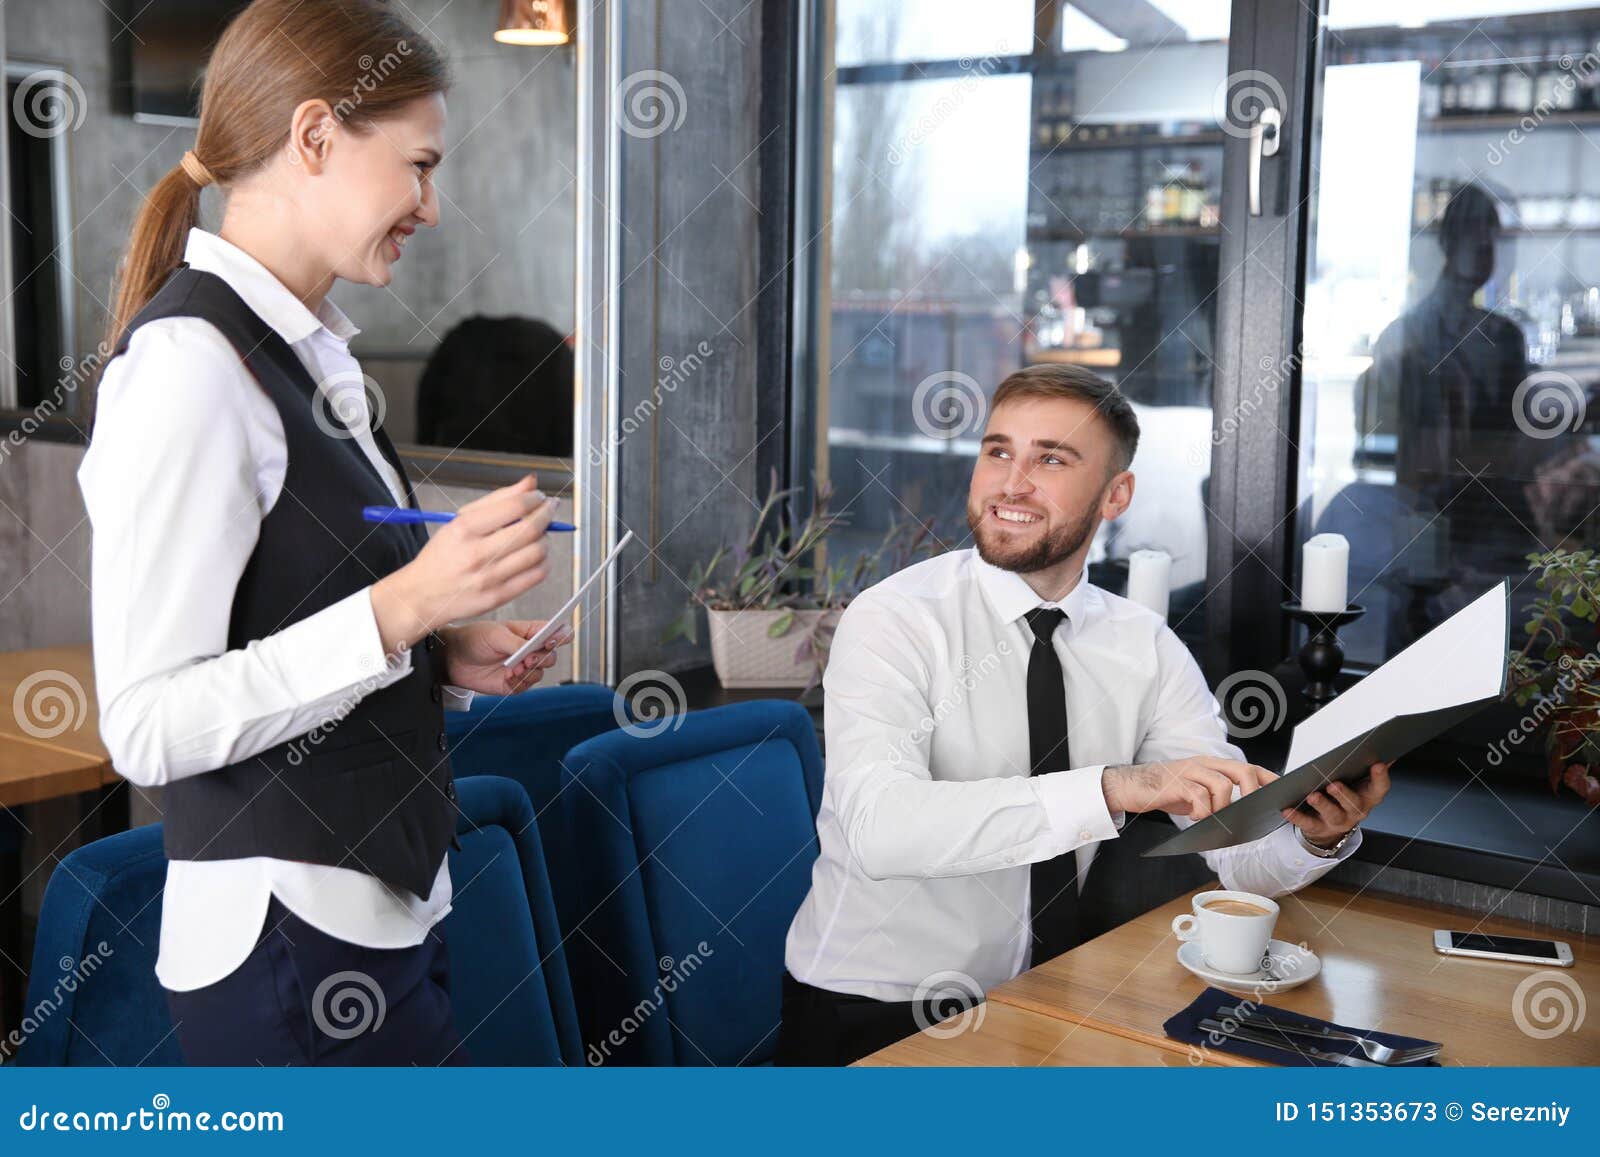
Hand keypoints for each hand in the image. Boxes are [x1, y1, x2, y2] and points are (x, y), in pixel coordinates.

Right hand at [369, 474, 554, 652]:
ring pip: (538, 552)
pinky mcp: (498, 597)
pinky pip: (536, 576)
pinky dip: (543, 561)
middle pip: (530, 529)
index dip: (535, 498)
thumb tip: (530, 483)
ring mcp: (488, 578)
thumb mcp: (460, 520)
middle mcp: (476, 554)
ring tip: (539, 534)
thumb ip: (498, 499)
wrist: (422, 594)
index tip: (539, 496)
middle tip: (549, 508)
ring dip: (546, 538)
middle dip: (547, 514)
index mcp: (464, 529)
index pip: (514, 507)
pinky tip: (535, 555)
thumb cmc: (442, 555)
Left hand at [439, 619, 572, 694]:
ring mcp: (522, 667)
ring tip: (514, 669)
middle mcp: (529, 650)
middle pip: (551, 655)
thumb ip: (517, 643)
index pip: (555, 632)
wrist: (453, 658)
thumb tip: (534, 650)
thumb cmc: (474, 639)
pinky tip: (508, 677)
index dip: (561, 636)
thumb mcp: (495, 635)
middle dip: (544, 658)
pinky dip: (519, 683)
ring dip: (530, 672)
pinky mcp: (513, 683)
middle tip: (529, 659)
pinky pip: (526, 686)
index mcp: (529, 632)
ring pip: (540, 673)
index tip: (553, 640)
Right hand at [1102, 757, 1277, 819]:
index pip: (1247, 766)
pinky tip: (1196, 819)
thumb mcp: (1194, 793)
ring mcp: (1189, 772)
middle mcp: (1202, 764)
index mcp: (1210, 765)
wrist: (1129, 786)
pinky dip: (1203, 812)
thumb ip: (1215, 799)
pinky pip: (1198, 796)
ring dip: (1224, 807)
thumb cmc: (1164, 791)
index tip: (1284, 790)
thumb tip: (1240, 817)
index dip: (1268, 777)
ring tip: (1215, 819)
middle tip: (1254, 810)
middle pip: (1241, 770)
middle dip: (1254, 791)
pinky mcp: (1175, 783)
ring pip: (1222, 784)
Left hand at [1281, 762, 1389, 847]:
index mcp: (1368, 795)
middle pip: (1354, 803)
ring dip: (1323, 805)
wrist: (1331, 826)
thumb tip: (1376, 743)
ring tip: (1313, 796)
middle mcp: (1356, 810)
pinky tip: (1288, 809)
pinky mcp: (1320, 828)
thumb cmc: (1343, 796)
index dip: (1380, 777)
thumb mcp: (1357, 781)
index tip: (1378, 764)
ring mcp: (1338, 821)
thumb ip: (1363, 765)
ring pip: (1333, 814)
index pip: (1380, 788)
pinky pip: (1309, 824)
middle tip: (1334, 784)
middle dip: (1344, 794)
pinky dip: (1298, 817)